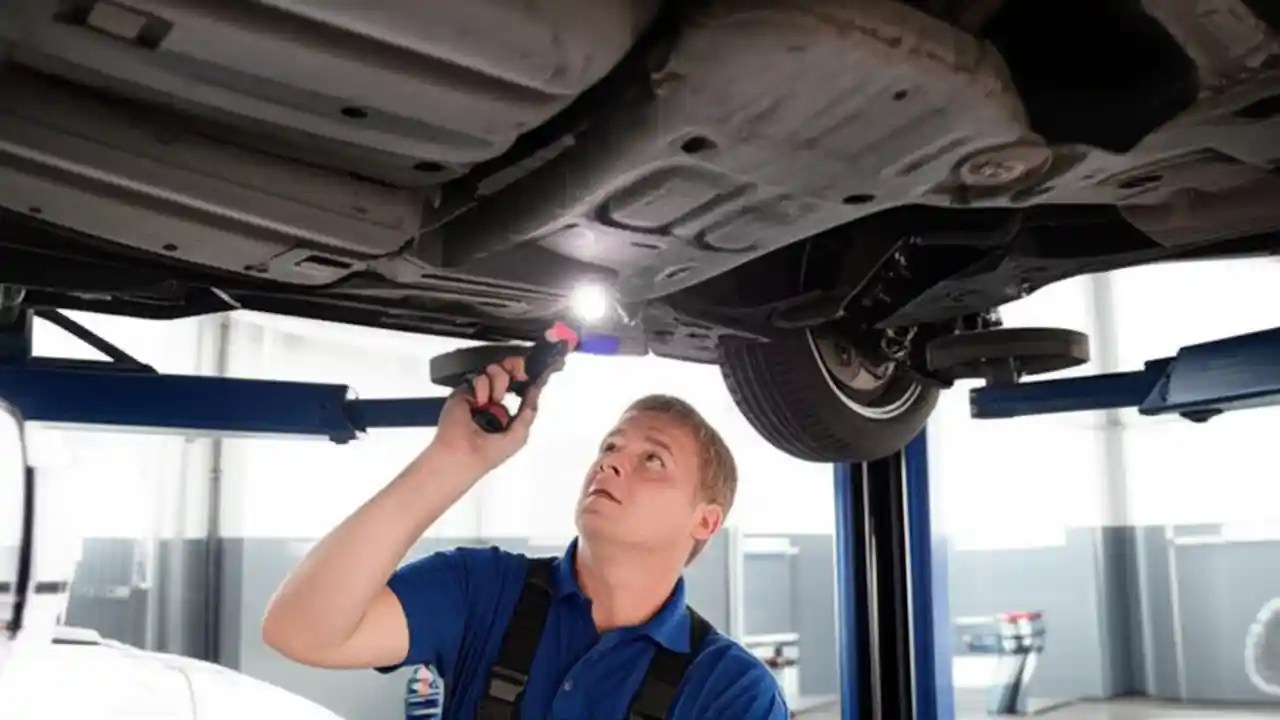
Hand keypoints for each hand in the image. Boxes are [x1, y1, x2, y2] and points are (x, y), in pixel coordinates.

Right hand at [428, 355, 557, 474]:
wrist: (463, 453)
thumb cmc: (489, 452)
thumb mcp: (518, 436)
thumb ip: (528, 414)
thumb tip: (535, 391)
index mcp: (504, 412)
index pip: (517, 388)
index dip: (525, 378)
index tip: (532, 372)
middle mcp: (491, 401)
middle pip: (507, 374)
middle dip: (515, 370)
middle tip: (519, 373)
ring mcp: (478, 394)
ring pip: (494, 371)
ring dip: (499, 381)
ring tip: (495, 398)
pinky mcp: (463, 391)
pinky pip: (478, 378)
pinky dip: (483, 388)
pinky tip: (481, 402)